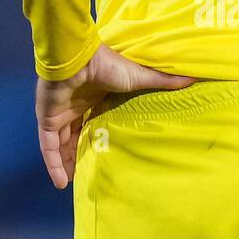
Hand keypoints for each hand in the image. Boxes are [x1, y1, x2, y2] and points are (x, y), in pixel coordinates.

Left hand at [35, 43, 196, 188]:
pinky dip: (53, 164)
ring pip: (60, 144)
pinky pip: (48, 146)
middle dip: (80, 153)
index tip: (105, 152)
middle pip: (74, 135)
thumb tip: (191, 79)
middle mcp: (72, 104)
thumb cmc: (107, 65)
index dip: (96, 137)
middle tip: (90, 172)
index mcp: (91, 95)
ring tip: (76, 182)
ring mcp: (57, 112)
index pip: (92, 120)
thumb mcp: (137, 77)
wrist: (78, 56)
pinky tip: (61, 182)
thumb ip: (160, 81)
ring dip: (66, 162)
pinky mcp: (46, 118)